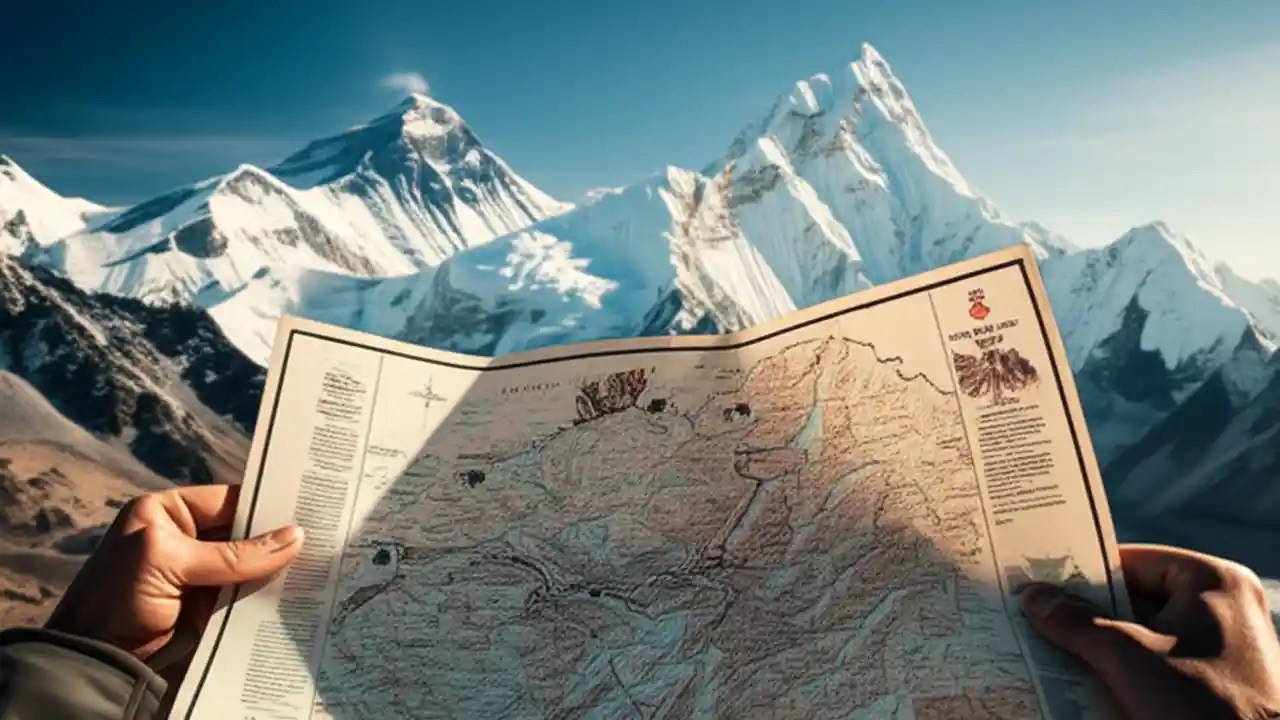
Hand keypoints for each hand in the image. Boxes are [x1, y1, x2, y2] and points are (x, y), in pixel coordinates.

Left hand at [44, 485, 302, 683]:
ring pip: (249, 564)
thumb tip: (294, 537)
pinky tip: (298, 590)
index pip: (229, 500)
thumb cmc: (117, 596)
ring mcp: (199, 573)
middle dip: (277, 537)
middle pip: (244, 532)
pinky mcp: (209, 605)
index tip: (308, 505)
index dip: (266, 503)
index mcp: (168, 512)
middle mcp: (186, 538)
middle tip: (322, 535)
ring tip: (320, 561)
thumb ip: (234, 554)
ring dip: (277, 567)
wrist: (96, 659)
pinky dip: (268, 594)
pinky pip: (246, 593)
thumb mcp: (171, 562)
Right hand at [1020, 543, 1279, 719]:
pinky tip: (1084, 677)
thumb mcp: (1126, 657)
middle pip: (1136, 599)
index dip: (1084, 572)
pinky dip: (1123, 670)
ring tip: (1051, 646)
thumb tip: (1034, 597)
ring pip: (1143, 635)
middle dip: (1088, 613)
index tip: (1042, 581)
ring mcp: (1223, 647)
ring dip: (1101, 645)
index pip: (1132, 561)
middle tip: (1038, 615)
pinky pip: (1157, 664)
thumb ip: (1076, 622)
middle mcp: (1224, 607)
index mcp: (1214, 581)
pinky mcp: (1216, 682)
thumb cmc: (1201, 705)